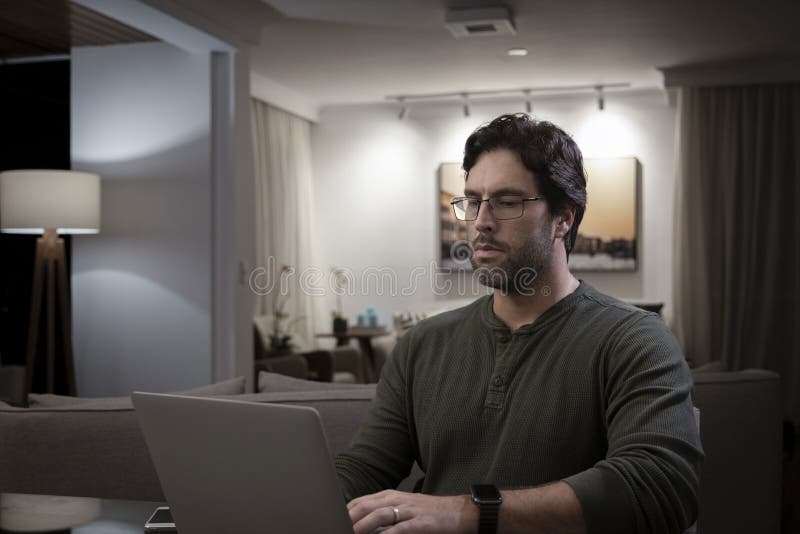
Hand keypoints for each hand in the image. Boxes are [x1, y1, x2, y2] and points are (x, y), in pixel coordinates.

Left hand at [347, 489, 476, 533]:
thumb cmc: (428, 513)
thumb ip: (382, 513)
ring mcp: (408, 510)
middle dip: (347, 519)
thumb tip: (359, 523)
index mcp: (389, 495)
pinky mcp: (419, 522)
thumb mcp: (402, 508)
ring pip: (378, 515)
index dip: (343, 512)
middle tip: (335, 527)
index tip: (331, 521)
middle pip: (364, 506)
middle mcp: (396, 499)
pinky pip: (398, 530)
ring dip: (361, 527)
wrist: (458, 512)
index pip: (359, 502)